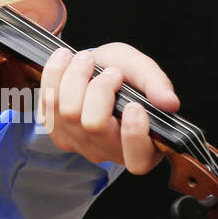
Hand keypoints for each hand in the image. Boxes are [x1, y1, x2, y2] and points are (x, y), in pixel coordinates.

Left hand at [38, 43, 179, 174]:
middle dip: (100, 89)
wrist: (96, 66)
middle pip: (95, 126)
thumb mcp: (143, 70)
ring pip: (68, 113)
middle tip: (111, 71)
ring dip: (76, 77)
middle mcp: (109, 151)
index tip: (134, 105)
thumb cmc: (124, 73)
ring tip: (86, 59)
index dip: (134, 133)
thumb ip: (157, 84)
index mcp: (143, 147)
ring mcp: (79, 143)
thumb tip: (170, 102)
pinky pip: (48, 104)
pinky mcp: (56, 130)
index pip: (136, 159)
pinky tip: (65, 60)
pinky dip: (54, 75)